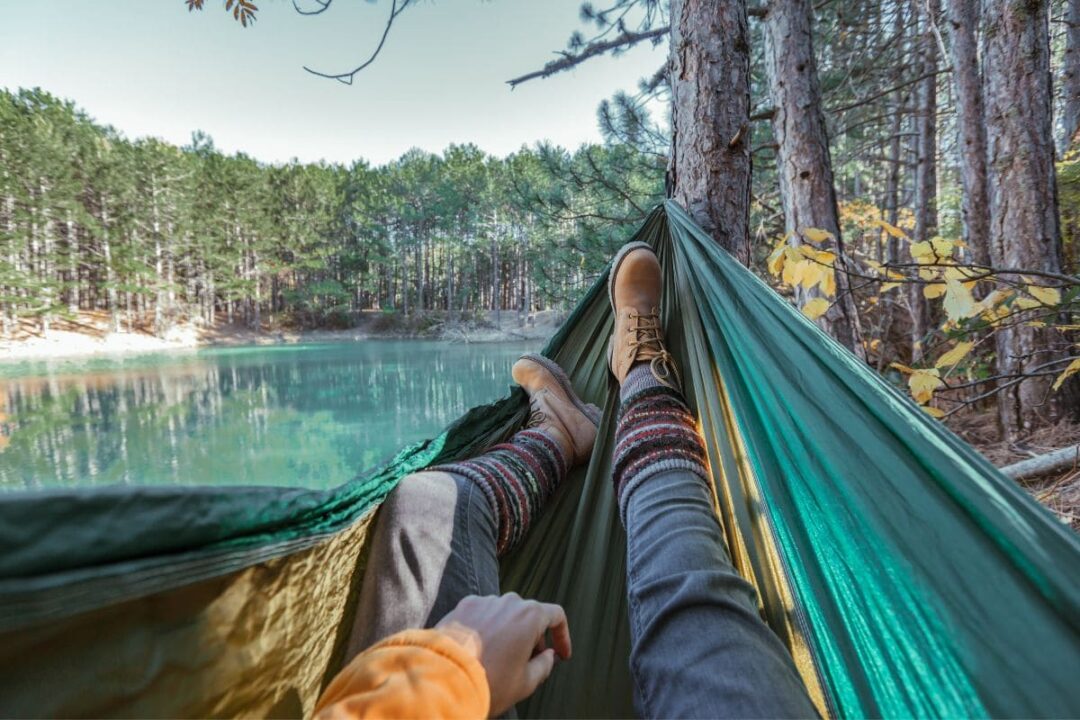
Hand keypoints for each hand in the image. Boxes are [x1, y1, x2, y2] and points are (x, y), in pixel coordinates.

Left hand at [435, 592, 571, 715]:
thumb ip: (545, 665)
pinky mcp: (462, 606)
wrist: (443, 677)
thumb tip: (549, 656)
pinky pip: (482, 614)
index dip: (562, 636)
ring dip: (509, 631)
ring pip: (504, 614)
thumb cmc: (489, 682)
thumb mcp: (526, 682)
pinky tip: (480, 649)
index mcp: (530, 615)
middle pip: (529, 615)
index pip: (556, 616)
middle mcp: (508, 601)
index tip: (560, 654)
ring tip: (500, 657)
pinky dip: (487, 628)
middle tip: (529, 661)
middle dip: (533, 637)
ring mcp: (484, 601)